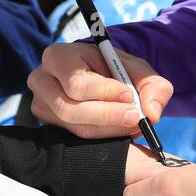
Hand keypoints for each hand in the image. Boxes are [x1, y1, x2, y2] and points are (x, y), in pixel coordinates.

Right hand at [28, 41, 170, 138]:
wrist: (102, 78)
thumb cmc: (116, 70)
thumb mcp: (138, 69)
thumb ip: (154, 86)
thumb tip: (151, 113)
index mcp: (58, 57)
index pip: (76, 83)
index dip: (105, 93)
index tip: (129, 95)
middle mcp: (42, 81)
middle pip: (71, 109)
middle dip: (109, 116)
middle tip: (136, 117)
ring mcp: (42, 106)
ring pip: (75, 127)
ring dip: (109, 129)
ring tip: (133, 122)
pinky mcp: (49, 125)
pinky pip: (75, 138)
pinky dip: (103, 137)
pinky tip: (120, 129)